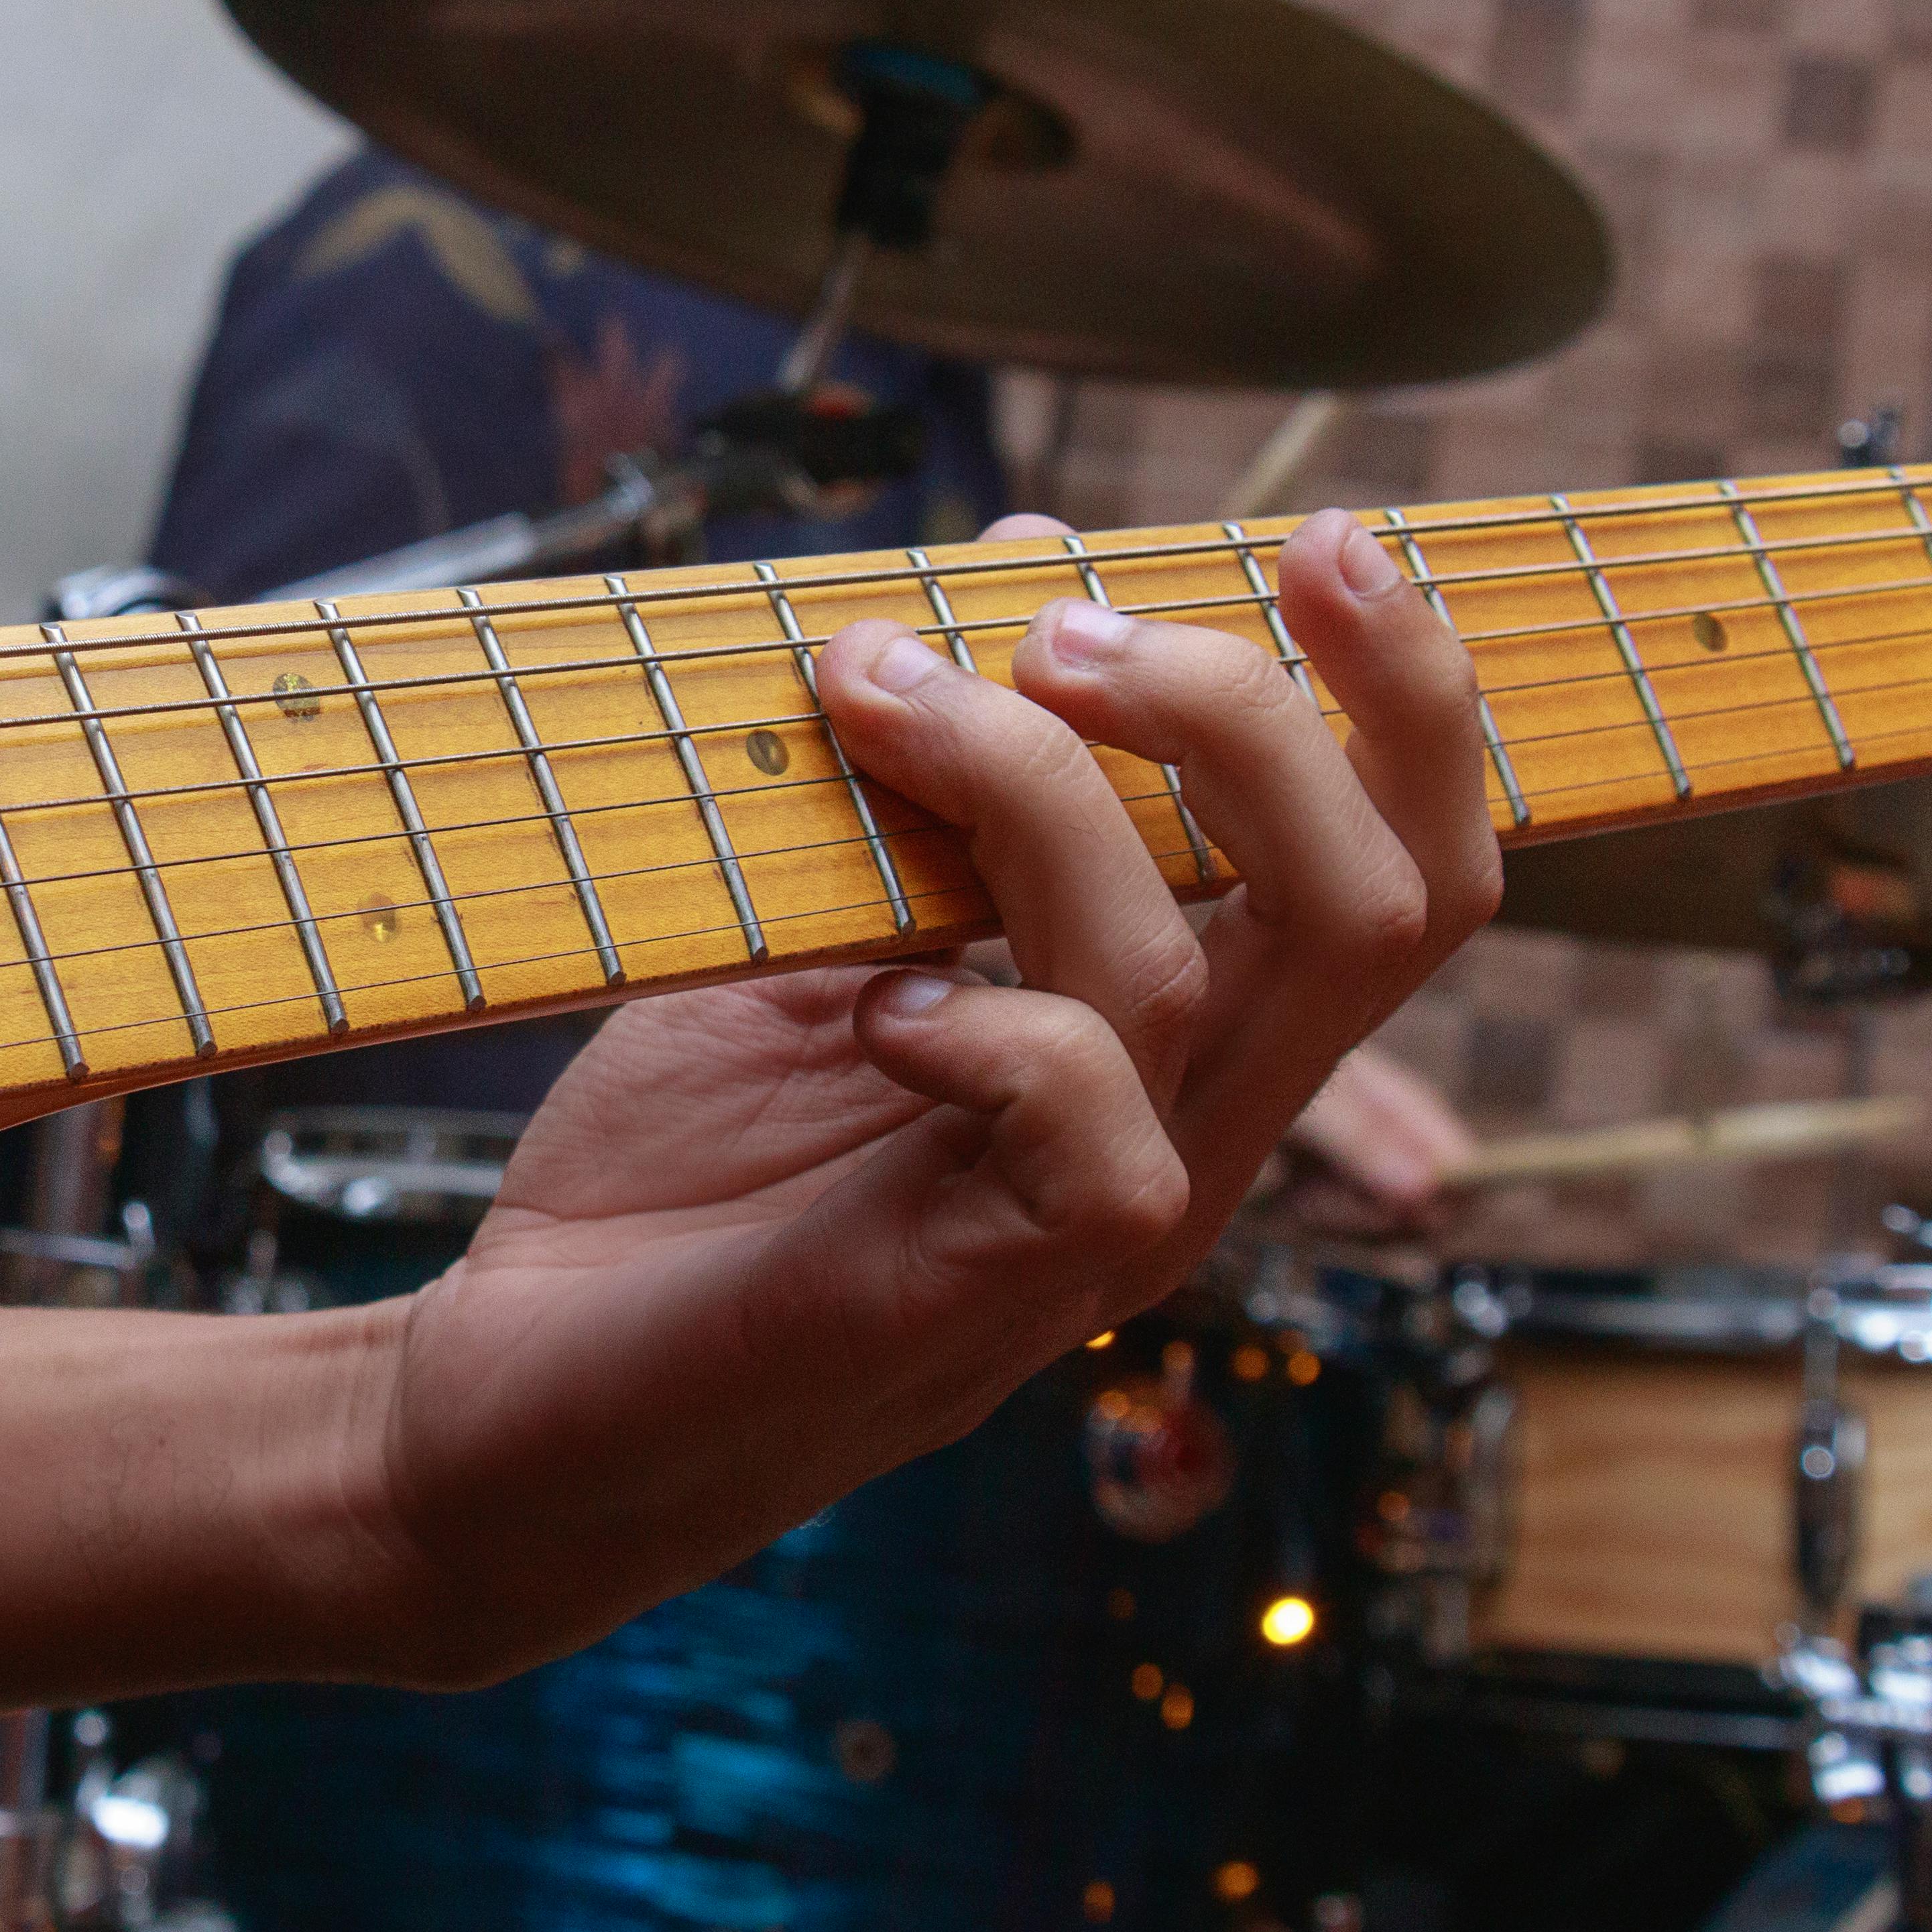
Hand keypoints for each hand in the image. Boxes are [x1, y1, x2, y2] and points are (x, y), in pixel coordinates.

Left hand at [352, 509, 1498, 1684]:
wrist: (519, 1395)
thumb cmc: (675, 1167)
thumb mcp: (815, 917)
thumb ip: (937, 766)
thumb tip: (1027, 540)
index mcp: (1179, 1041)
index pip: (1406, 866)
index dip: (1413, 698)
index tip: (1323, 536)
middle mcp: (1188, 1134)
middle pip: (1380, 902)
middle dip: (1251, 710)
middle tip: (1053, 620)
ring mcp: (1107, 1228)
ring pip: (1191, 965)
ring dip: (1029, 784)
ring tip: (866, 697)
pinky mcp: (995, 1293)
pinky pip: (1089, 1123)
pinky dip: (986, 1018)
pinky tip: (864, 999)